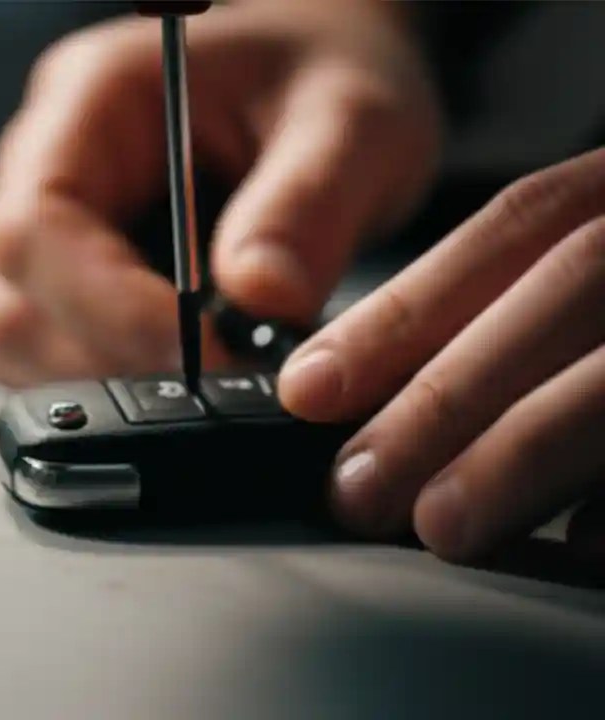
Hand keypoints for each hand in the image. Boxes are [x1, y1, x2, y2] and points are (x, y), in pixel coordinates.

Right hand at [0, 0, 439, 386]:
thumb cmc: (321, 78)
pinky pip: (57, 363)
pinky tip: (195, 369)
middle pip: (6, 307)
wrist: (318, 91)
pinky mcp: (66, 289)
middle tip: (218, 382)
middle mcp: (39, 170)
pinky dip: (123, 384)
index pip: (36, 226)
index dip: (107, 307)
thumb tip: (260, 303)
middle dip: (109, 363)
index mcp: (87, 100)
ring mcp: (44, 237)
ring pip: (19, 349)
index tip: (203, 352)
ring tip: (214, 374)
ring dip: (111, 383)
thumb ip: (306, 204)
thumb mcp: (350, 120)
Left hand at [279, 147, 604, 562]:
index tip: (311, 386)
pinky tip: (582, 551)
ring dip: (530, 451)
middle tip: (360, 483)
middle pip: (575, 284)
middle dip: (450, 389)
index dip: (407, 304)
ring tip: (444, 524)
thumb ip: (531, 316)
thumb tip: (382, 398)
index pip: (525, 223)